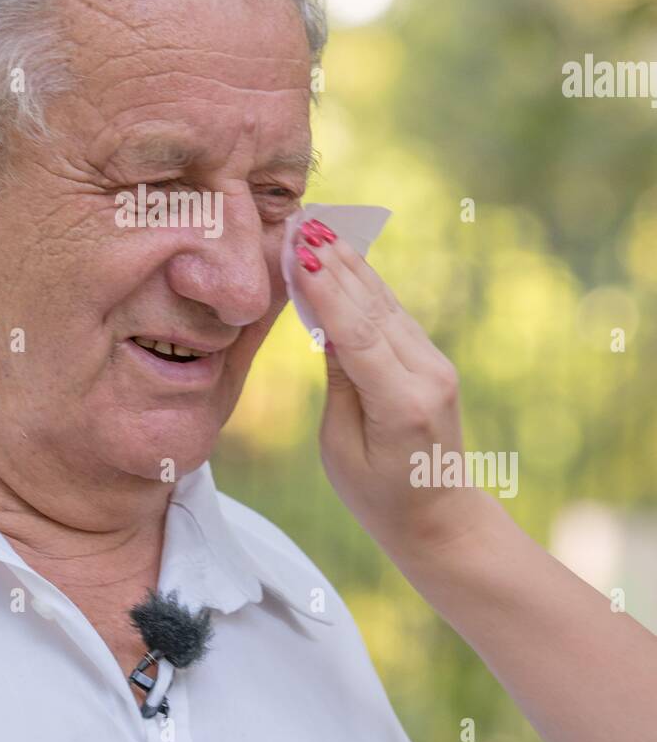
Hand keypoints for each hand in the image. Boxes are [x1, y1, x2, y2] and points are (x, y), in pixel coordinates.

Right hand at [294, 220, 477, 556]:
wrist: (441, 519)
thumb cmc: (379, 497)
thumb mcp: (340, 449)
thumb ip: (339, 383)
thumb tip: (328, 325)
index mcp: (402, 406)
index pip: (358, 336)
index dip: (327, 292)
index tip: (300, 253)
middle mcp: (426, 376)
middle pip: (374, 309)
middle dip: (335, 264)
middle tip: (303, 222)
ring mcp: (435, 365)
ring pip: (385, 304)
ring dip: (350, 264)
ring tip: (319, 226)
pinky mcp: (432, 361)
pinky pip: (393, 316)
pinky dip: (365, 285)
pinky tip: (344, 257)